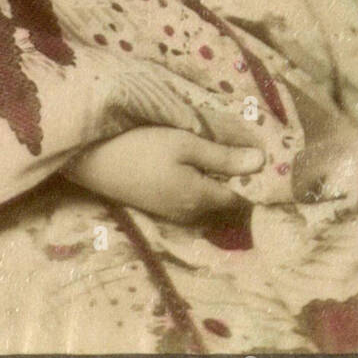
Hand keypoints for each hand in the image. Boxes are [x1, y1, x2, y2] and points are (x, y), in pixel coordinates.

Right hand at [64, 126, 265, 224]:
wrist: (91, 160)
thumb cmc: (141, 146)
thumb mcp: (185, 143)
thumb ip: (223, 156)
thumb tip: (263, 162)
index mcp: (202, 199)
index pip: (243, 199)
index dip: (256, 180)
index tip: (266, 156)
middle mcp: (191, 214)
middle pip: (226, 203)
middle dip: (239, 182)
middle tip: (246, 149)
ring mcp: (173, 213)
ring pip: (209, 202)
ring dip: (218, 183)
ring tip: (224, 153)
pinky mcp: (158, 206)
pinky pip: (192, 200)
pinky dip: (200, 185)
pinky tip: (195, 163)